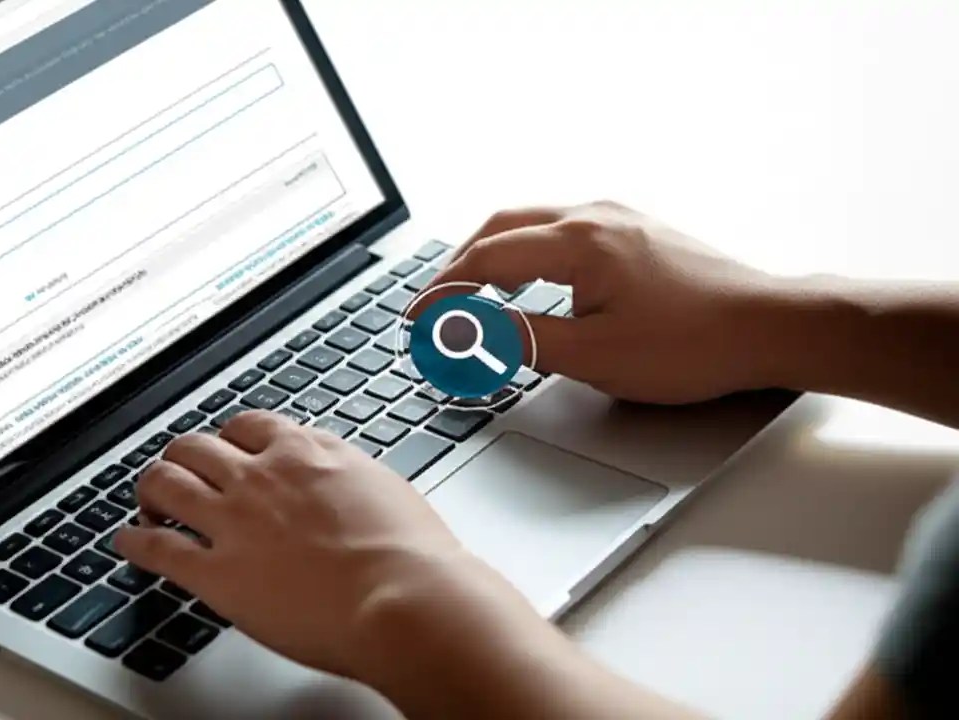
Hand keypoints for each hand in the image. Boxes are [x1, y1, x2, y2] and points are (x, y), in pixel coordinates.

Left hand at [114, 411, 489, 678]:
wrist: (405, 597)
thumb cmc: (412, 555)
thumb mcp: (385, 489)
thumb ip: (348, 479)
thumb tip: (344, 484)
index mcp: (306, 453)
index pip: (250, 426)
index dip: (230, 438)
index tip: (227, 449)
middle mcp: (262, 476)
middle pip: (197, 446)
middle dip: (182, 457)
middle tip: (178, 471)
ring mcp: (234, 521)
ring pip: (166, 483)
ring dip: (150, 489)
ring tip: (146, 501)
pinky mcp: (216, 572)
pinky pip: (157, 548)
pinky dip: (134, 543)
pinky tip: (128, 543)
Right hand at [427, 201, 778, 403]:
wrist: (768, 327)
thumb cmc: (693, 343)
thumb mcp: (594, 355)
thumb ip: (522, 339)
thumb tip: (470, 333)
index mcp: (579, 242)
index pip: (485, 259)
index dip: (443, 292)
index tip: (418, 317)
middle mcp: (594, 216)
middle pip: (500, 227)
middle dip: (458, 265)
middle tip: (435, 303)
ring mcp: (617, 219)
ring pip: (531, 224)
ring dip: (492, 255)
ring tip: (470, 293)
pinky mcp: (635, 231)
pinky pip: (560, 230)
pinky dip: (526, 252)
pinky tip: (526, 280)